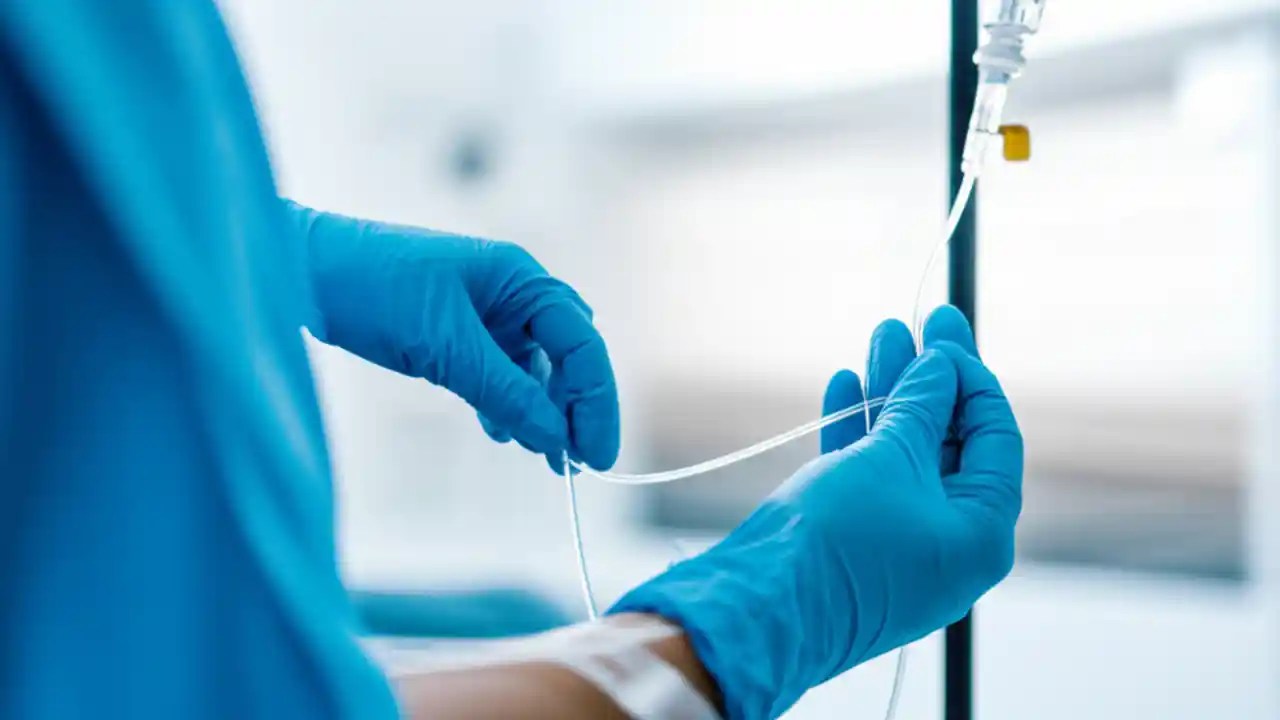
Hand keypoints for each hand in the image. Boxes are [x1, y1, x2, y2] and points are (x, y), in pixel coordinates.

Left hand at [293, 203, 619, 470]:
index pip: (581, 342)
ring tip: (544, 457)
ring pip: (534, 371)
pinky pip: (499, 375)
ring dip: (540, 413)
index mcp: (520, 278)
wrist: (300, 270)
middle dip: (574, 409)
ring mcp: (485, 313)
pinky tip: (501, 433)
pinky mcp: (456, 335)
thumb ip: (505, 392)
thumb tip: (554, 438)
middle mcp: (511, 293)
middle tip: (574, 463)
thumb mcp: (444, 346)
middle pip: (567, 357)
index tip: (594, 455)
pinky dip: (506, 405)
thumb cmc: (371, 287)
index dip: (595, 400)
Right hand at [609, 307, 1022, 719]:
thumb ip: (922, 405)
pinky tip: (844, 384)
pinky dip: (857, 432)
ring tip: (879, 337)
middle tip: (921, 321)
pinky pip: (866, 478)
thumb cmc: (838, 539)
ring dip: (890, 396)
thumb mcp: (891, 458)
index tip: (944, 336)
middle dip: (929, 379)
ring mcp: (898, 546)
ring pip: (902, 455)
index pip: (996, 439)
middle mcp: (947, 543)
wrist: (761, 609)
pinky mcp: (851, 544)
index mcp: (982, 533)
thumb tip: (942, 366)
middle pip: (948, 443)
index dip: (972, 380)